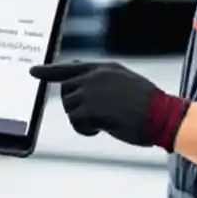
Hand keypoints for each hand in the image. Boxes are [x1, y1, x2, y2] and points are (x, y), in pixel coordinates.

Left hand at [30, 61, 189, 151]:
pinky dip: (85, 129)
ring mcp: (91, 90)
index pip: (69, 68)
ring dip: (82, 119)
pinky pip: (76, 121)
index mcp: (103, 68)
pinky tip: (101, 129)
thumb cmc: (148, 103)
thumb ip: (101, 78)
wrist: (163, 114)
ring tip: (102, 123)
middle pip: (66, 91)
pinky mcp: (91, 107)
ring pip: (70, 107)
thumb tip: (79, 73)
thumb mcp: (123, 81)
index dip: (49, 70)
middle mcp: (94, 76)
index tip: (33, 71)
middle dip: (75, 107)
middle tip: (94, 118)